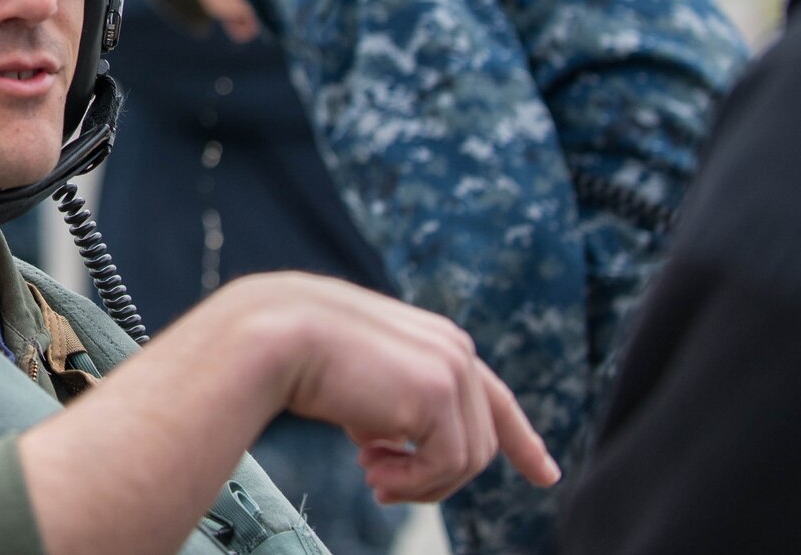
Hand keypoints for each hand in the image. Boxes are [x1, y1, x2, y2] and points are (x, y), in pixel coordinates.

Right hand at [216, 273, 560, 502]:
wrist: (273, 335)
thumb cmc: (298, 351)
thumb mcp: (359, 379)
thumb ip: (392, 405)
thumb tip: (394, 446)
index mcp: (437, 340)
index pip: (492, 397)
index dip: (520, 439)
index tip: (545, 474)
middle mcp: (455, 349)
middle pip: (480, 440)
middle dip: (436, 476)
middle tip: (378, 484)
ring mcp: (453, 369)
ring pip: (469, 459)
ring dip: (419, 482)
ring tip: (371, 476)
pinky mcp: (440, 394)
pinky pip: (447, 465)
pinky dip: (413, 482)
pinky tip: (371, 471)